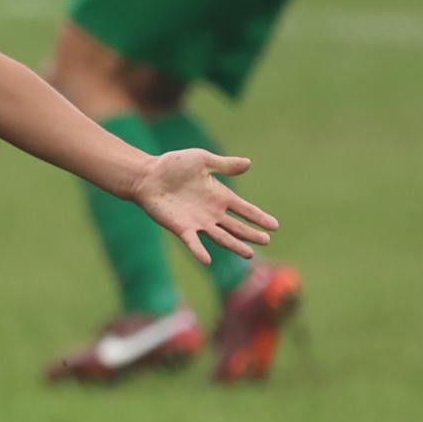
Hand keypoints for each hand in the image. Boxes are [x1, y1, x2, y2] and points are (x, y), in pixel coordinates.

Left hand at [130, 147, 276, 266]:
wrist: (148, 175)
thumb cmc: (174, 165)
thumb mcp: (203, 160)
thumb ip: (225, 165)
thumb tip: (249, 163)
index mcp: (220, 196)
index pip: (244, 209)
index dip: (259, 217)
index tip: (274, 225)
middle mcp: (212, 212)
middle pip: (236, 226)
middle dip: (251, 233)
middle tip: (267, 240)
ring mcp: (198, 222)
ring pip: (221, 237)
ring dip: (234, 245)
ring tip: (249, 254)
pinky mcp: (182, 228)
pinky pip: (193, 242)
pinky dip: (199, 251)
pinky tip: (207, 260)